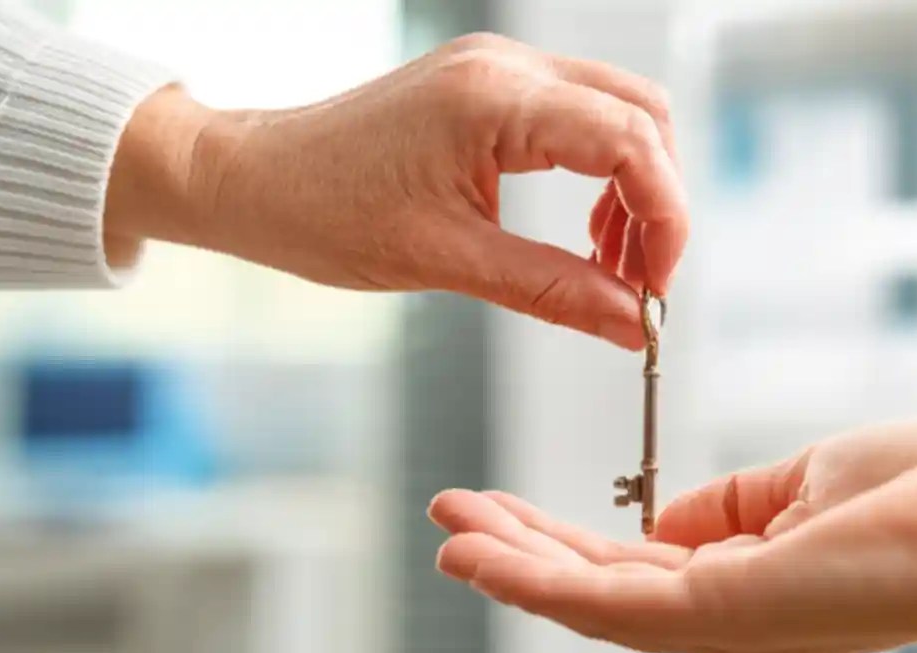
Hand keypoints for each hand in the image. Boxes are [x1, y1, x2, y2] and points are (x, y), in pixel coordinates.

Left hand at [106, 33, 685, 349]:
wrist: (251, 179)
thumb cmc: (321, 210)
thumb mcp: (448, 261)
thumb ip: (555, 291)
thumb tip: (632, 323)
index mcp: (495, 98)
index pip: (630, 140)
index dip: (664, 217)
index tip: (657, 286)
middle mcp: (505, 66)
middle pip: (641, 115)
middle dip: (657, 201)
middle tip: (641, 278)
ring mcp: (498, 70)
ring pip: (617, 113)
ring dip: (632, 189)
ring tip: (610, 264)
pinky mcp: (488, 88)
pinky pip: (576, 119)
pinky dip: (597, 175)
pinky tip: (580, 231)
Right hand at [428, 417, 916, 652]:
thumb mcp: (806, 481)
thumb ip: (730, 507)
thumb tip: (662, 522)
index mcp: (749, 583)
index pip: (632, 565)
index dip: (561, 537)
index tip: (504, 505)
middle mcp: (728, 619)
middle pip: (598, 589)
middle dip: (519, 552)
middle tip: (451, 517)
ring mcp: (725, 623)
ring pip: (589, 602)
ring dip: (512, 565)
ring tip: (448, 530)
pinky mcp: (726, 614)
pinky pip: (610, 601)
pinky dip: (538, 577)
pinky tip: (487, 551)